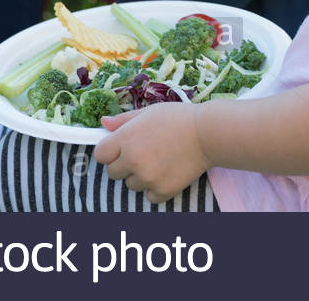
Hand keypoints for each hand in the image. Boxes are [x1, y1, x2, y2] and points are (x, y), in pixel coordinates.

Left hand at [92, 103, 208, 203]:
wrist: (207, 133)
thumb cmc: (178, 118)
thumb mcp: (149, 112)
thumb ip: (123, 120)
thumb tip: (103, 124)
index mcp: (126, 138)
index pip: (100, 155)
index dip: (110, 151)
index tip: (121, 148)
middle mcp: (133, 160)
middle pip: (113, 172)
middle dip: (124, 165)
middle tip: (144, 154)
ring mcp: (147, 177)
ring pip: (131, 185)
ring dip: (140, 177)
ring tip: (159, 161)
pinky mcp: (162, 190)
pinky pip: (149, 196)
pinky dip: (156, 188)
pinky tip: (167, 172)